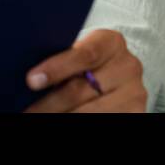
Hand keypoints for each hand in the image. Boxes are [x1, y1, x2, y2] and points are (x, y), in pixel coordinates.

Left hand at [22, 28, 145, 111]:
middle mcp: (128, 66)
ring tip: (39, 117)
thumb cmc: (87, 62)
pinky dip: (79, 122)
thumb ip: (62, 58)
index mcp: (111, 42)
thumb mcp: (78, 52)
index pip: (84, 54)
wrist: (116, 75)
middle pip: (82, 89)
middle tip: (27, 111)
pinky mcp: (137, 113)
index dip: (56, 68)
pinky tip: (63, 120)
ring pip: (91, 111)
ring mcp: (135, 92)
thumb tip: (31, 75)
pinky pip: (105, 120)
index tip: (32, 81)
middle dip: (50, 103)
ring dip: (62, 116)